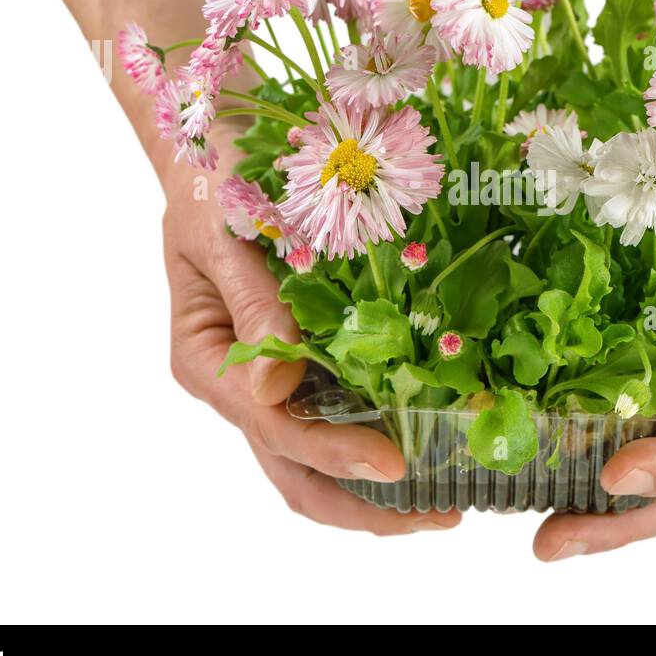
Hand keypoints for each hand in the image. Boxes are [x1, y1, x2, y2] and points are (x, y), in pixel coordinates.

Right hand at [162, 122, 461, 533]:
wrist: (222, 140)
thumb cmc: (214, 174)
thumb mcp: (226, 229)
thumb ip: (253, 303)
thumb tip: (280, 382)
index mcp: (207, 359)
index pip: (272, 427)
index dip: (334, 453)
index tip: (396, 465)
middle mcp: (240, 383)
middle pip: (295, 470)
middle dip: (365, 506)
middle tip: (441, 515)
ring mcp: (276, 377)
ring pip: (319, 459)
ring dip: (378, 491)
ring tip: (447, 502)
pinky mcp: (310, 359)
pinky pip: (344, 415)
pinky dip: (383, 439)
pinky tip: (436, 445)